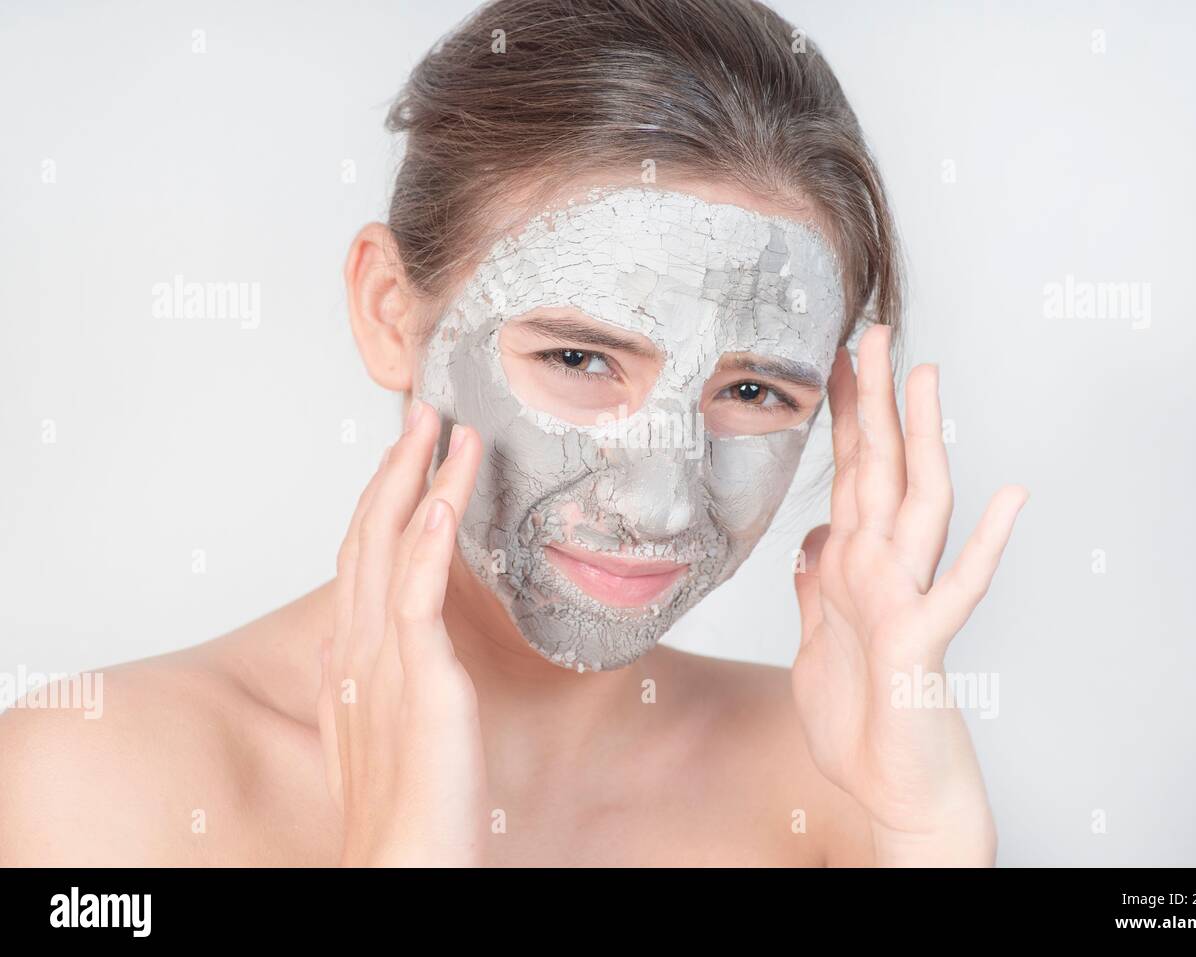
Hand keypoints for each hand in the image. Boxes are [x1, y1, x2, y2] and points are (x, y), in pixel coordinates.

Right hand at [317, 400, 487, 866]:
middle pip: (368, 534)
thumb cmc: (401, 806)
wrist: (403, 863)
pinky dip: (426, 541)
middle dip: (396, 467)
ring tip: (443, 427)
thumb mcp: (373, 727)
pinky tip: (443, 497)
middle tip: (423, 411)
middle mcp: (357, 647)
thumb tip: (345, 643)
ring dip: (418, 480)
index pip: (361, 556)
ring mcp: (383, 659)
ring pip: (391, 548)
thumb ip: (360, 679)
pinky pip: (416, 596)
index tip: (405, 452)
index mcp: (350, 656)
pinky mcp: (420, 680)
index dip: (381, 497)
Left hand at [791, 324, 1027, 864]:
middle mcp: (887, 571)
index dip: (843, 417)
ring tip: (926, 379)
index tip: (832, 359)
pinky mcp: (922, 644)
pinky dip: (985, 547)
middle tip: (870, 329)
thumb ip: (816, 590)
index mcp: (857, 566)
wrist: (894, 791)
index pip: (852, 475)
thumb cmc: (862, 720)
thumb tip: (811, 542)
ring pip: (919, 507)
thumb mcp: (816, 645)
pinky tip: (1013, 498)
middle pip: (883, 469)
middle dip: (875, 399)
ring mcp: (909, 601)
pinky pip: (957, 590)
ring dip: (924, 443)